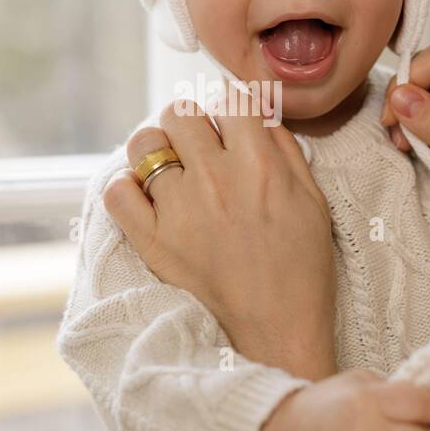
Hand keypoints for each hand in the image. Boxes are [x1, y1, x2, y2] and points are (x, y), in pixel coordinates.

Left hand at [104, 95, 337, 379]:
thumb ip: (285, 150)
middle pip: (180, 112)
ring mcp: (178, 210)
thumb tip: (258, 116)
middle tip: (201, 146)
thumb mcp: (313, 200)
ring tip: (171, 169)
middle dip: (191, 122)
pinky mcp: (153, 241)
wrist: (278, 331)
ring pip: (143, 144)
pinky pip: (117, 192)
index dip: (232, 107)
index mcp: (259, 165)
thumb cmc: (302, 268)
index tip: (233, 123)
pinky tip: (147, 198)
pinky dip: (127, 189)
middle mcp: (215, 180)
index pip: (230, 99)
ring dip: (157, 149)